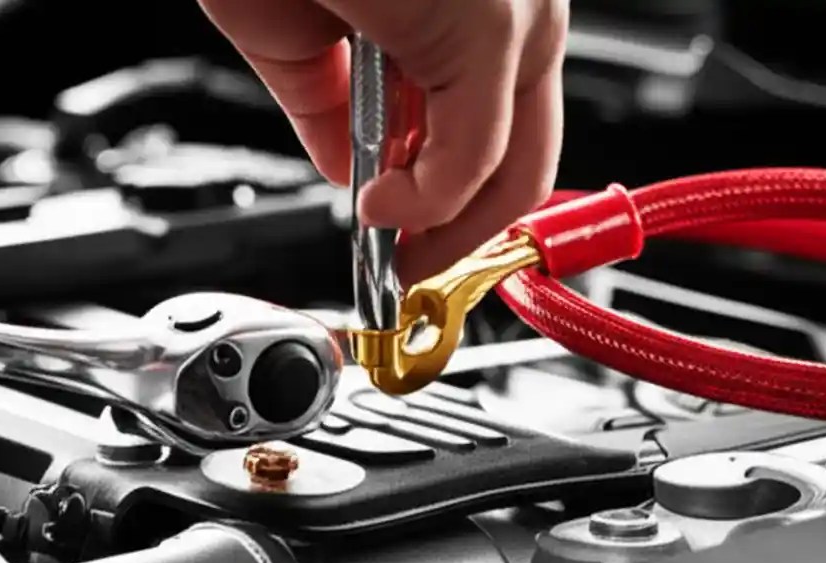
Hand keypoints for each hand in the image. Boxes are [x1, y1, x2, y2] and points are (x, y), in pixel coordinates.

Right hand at [197, 0, 568, 284]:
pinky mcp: (487, 28)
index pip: (503, 128)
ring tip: (395, 258)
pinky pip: (473, 156)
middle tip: (412, 272)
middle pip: (524, 161)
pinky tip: (382, 214)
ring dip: (447, 230)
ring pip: (512, 167)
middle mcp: (513, 6)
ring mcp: (510, 15)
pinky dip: (428, 206)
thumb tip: (349, 171)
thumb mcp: (300, 33)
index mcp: (477, 6)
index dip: (457, 203)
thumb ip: (334, 109)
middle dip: (464, 236)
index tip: (412, 242)